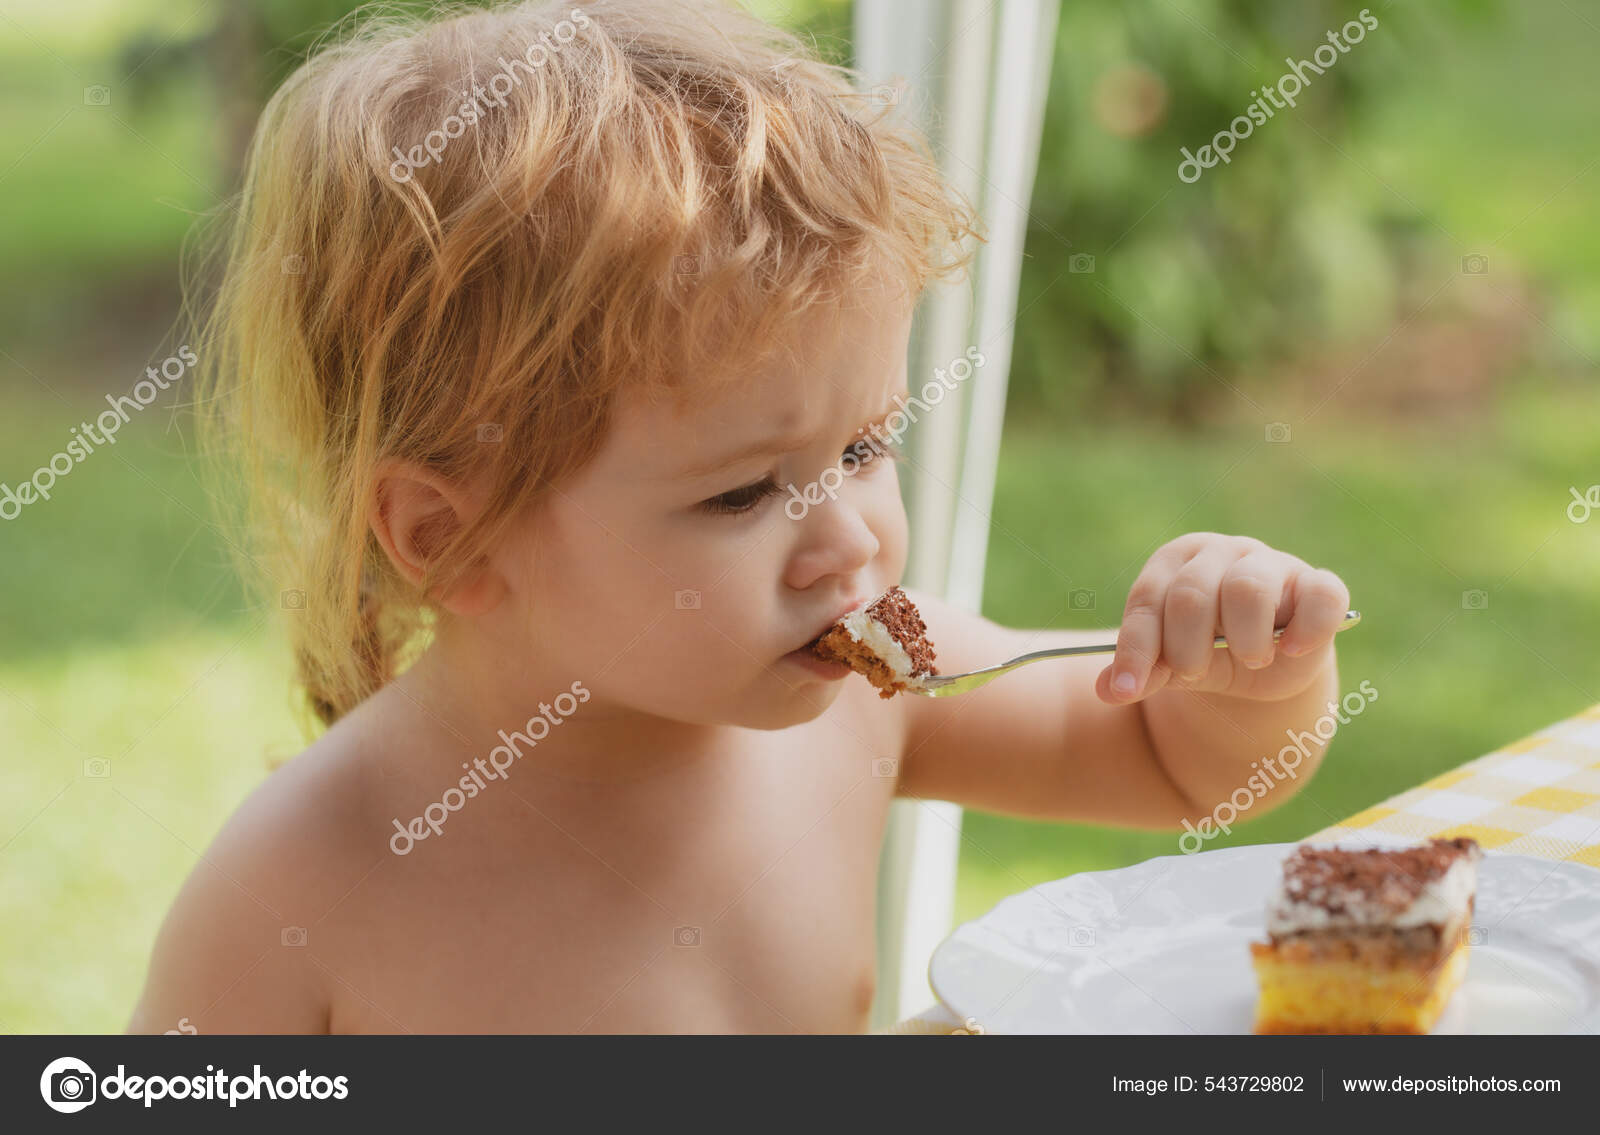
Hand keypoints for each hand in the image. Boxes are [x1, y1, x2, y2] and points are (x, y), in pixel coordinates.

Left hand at [1094, 533, 1349, 704]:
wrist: (1263, 663)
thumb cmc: (1207, 652)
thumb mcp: (1170, 665)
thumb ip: (1143, 673)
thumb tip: (1107, 690)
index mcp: (1174, 561)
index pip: (1148, 599)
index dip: (1137, 648)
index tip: (1128, 689)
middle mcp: (1220, 552)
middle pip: (1193, 594)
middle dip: (1187, 649)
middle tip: (1196, 673)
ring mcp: (1271, 563)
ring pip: (1249, 589)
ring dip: (1243, 639)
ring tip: (1249, 660)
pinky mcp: (1316, 583)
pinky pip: (1320, 595)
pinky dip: (1307, 628)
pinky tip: (1292, 650)